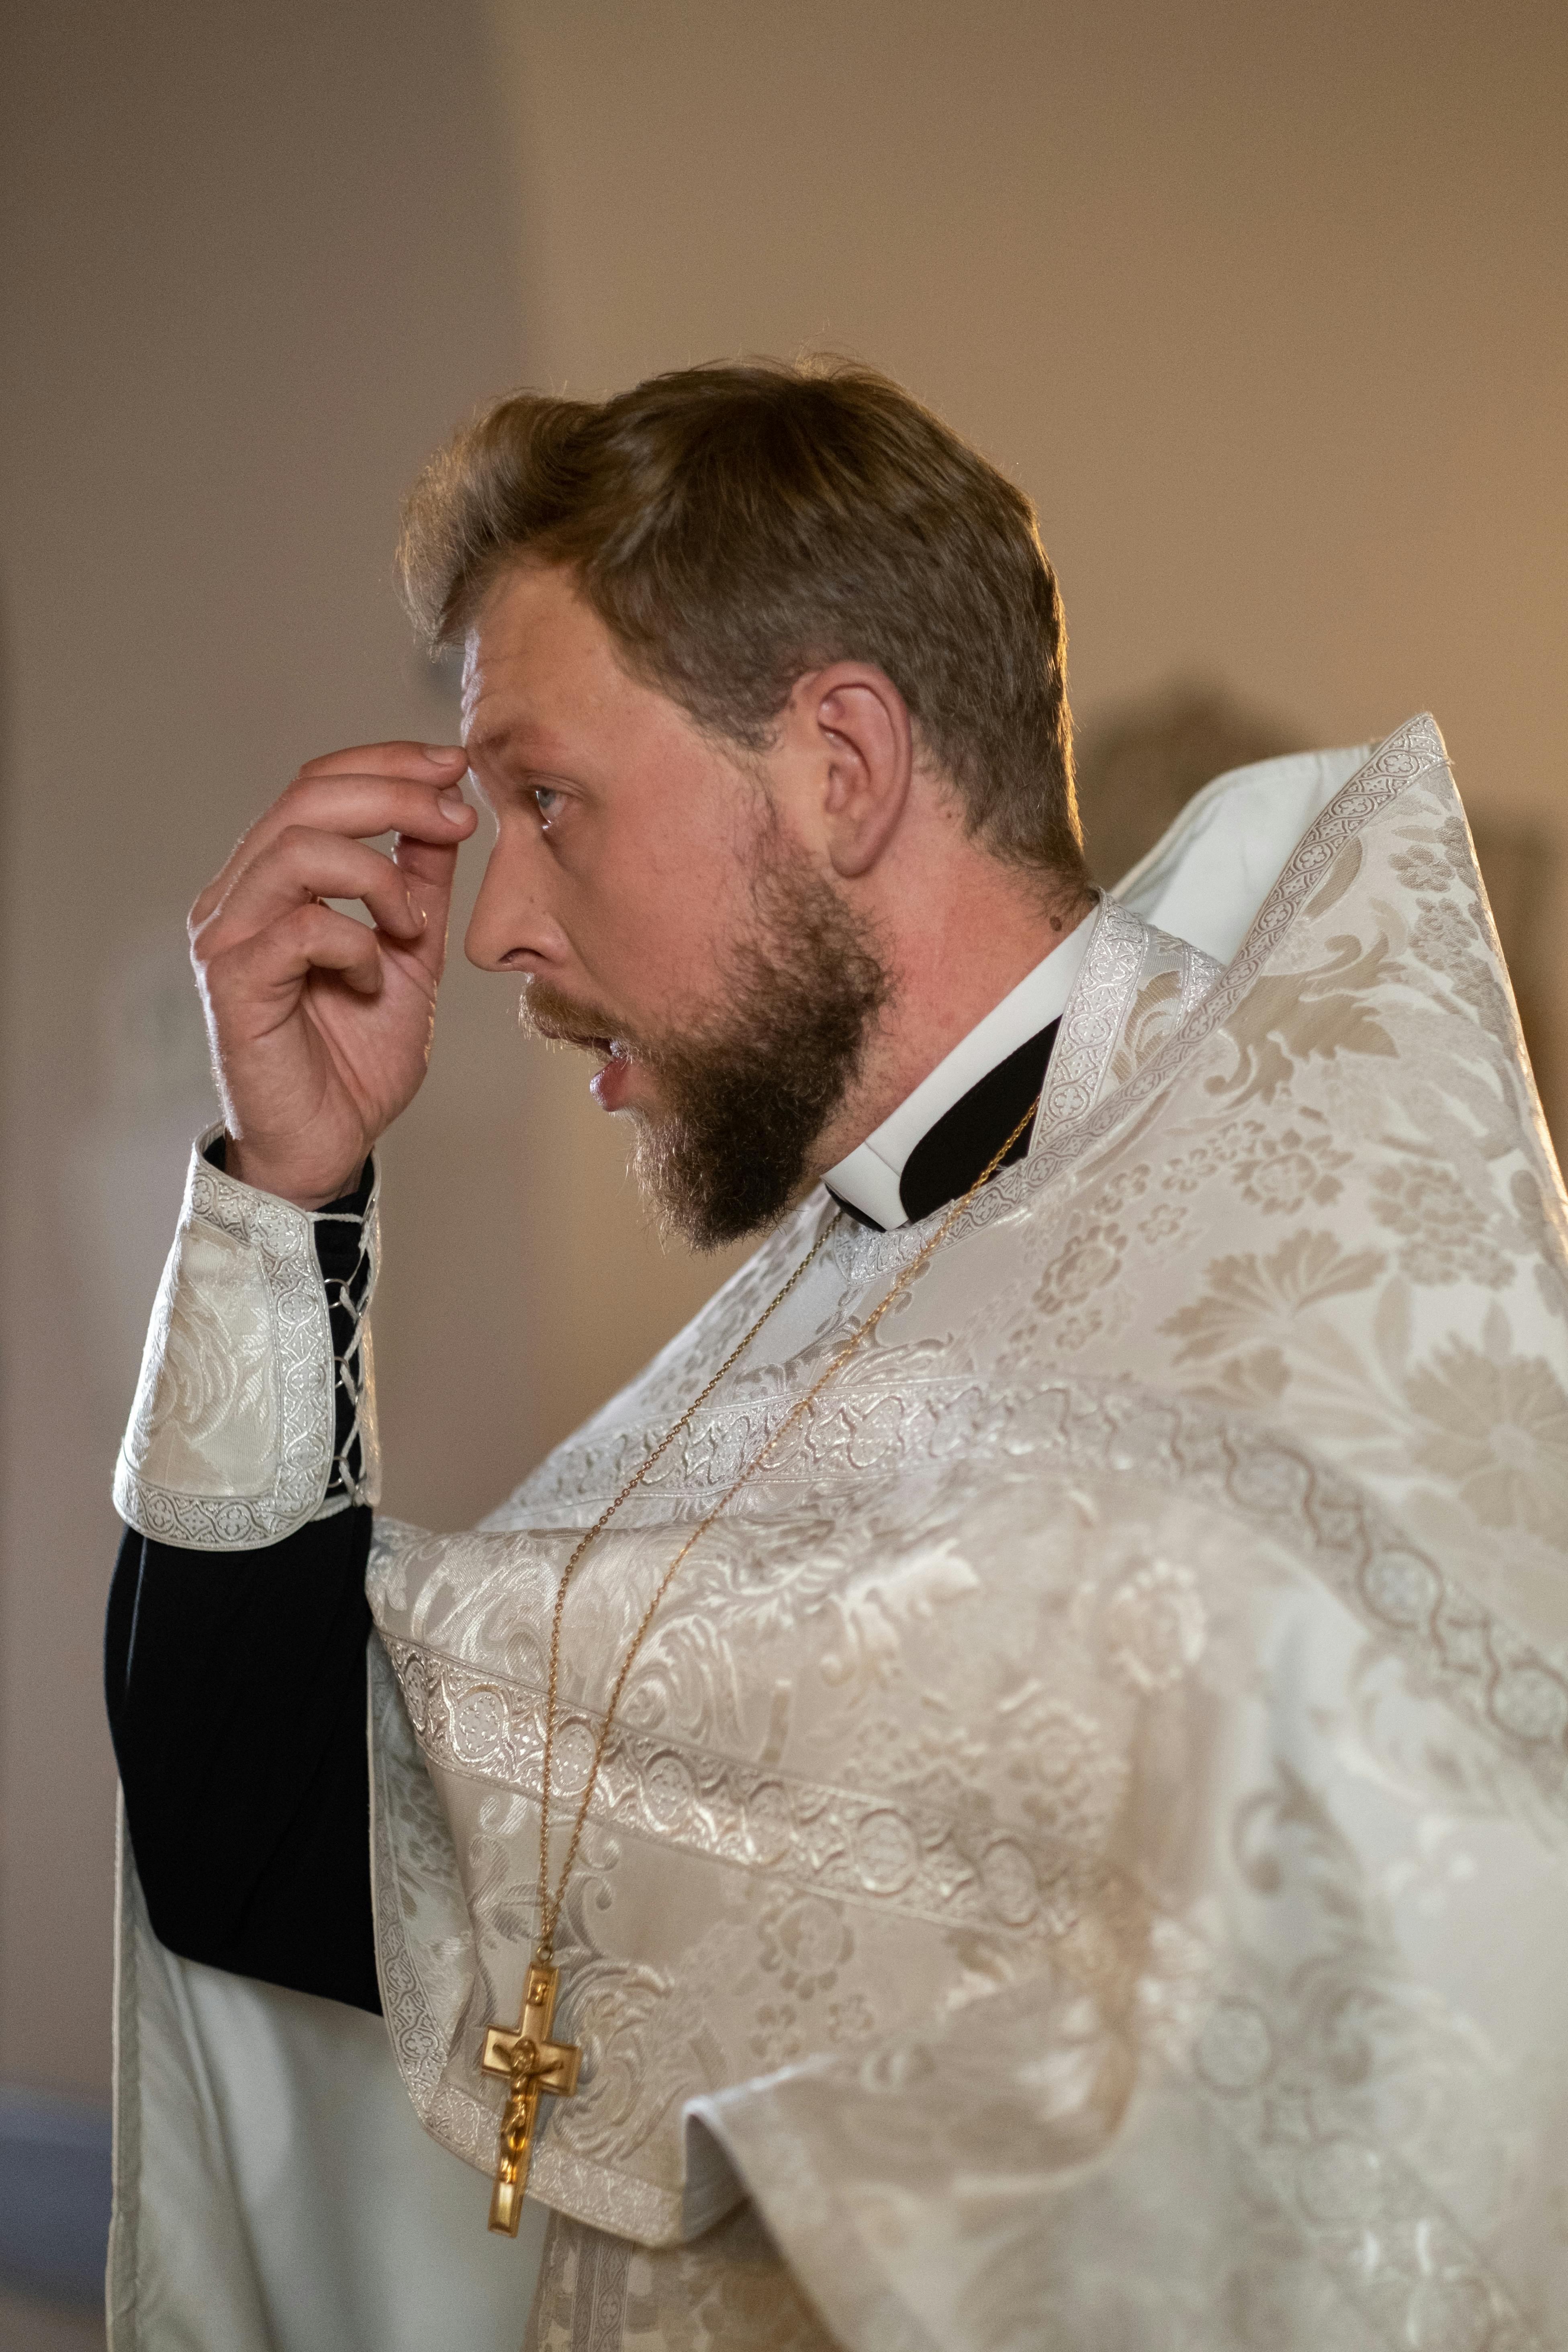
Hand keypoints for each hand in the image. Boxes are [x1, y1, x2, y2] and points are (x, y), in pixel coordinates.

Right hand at [188, 742, 478, 1206]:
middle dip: (394, 793)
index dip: (387, 763)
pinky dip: (355, 940)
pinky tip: (375, 976)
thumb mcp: (409, 953)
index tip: (454, 768)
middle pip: (305, 797)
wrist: (329, 1143)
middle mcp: (236, 897)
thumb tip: (443, 814)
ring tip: (414, 921)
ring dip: (377, 873)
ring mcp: (226, 937)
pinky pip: (300, 927)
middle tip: (456, 814)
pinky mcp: (233, 982)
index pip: (316, 785)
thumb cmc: (357, 1057)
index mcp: (271, 881)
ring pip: (296, 849)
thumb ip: (418, 884)